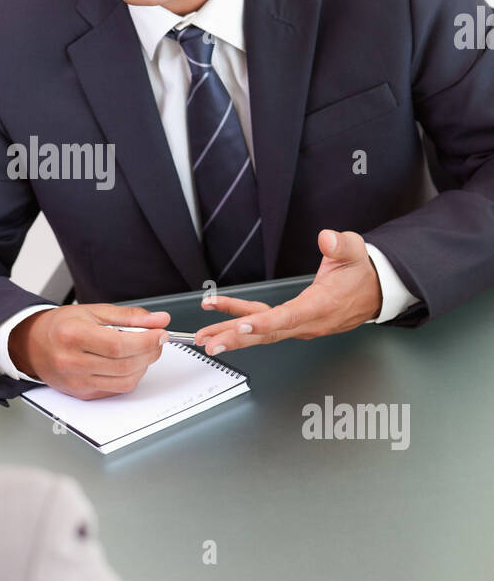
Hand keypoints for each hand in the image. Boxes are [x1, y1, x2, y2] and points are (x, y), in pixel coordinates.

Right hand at [9, 303, 170, 399]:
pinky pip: (116, 390)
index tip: (161, 333)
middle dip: (149, 352)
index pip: (119, 344)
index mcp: (73, 335)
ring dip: (142, 367)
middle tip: (156, 340)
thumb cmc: (60, 326)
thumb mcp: (93, 311)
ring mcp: (77, 382)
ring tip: (142, 351)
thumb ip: (128, 317)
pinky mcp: (82, 394)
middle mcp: (72, 362)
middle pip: (124, 365)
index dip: (146, 341)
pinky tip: (127, 363)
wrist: (33, 345)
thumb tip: (159, 320)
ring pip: (124, 381)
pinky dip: (129, 377)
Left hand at [193, 229, 383, 354]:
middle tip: (211, 342)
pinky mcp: (294, 324)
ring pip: (263, 333)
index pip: (290, 316)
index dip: (265, 323)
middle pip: (269, 333)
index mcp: (322, 306)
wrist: (374, 291)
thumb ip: (340, 245)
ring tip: (206, 337)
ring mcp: (300, 325)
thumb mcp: (355, 251)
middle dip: (237, 339)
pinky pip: (266, 326)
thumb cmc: (361, 272)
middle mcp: (308, 322)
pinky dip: (243, 326)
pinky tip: (224, 323)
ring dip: (233, 336)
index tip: (242, 326)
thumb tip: (327, 238)